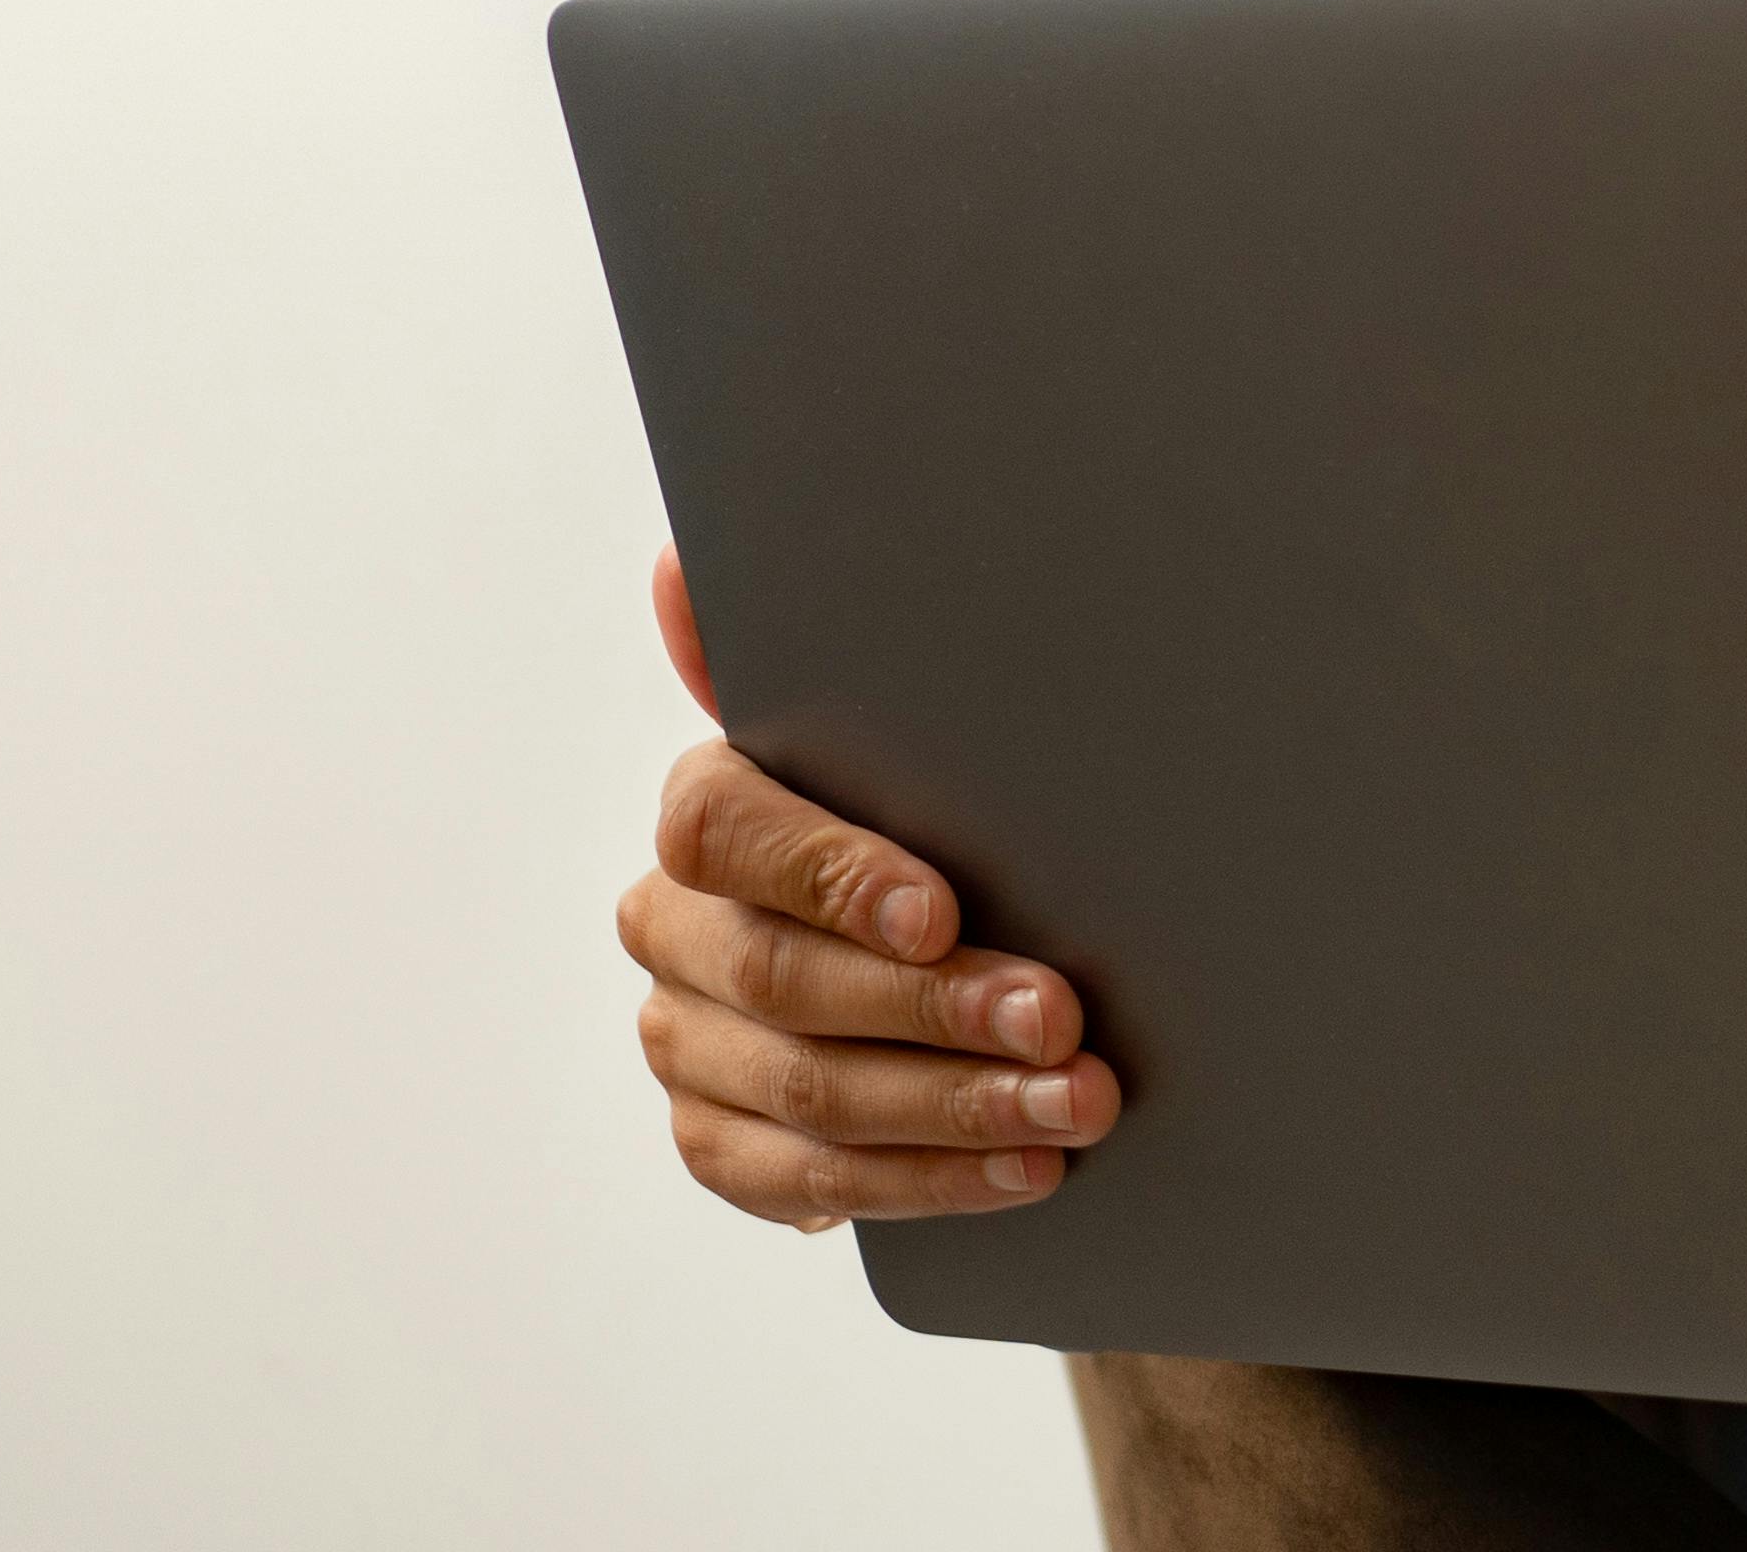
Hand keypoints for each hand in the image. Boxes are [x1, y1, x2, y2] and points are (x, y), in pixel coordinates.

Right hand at [616, 544, 1123, 1227]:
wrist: (925, 930)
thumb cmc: (925, 805)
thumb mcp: (896, 723)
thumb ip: (801, 654)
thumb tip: (684, 562)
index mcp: (705, 811)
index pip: (728, 836)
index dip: (832, 876)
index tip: (942, 910)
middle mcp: (672, 928)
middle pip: (787, 983)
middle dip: (938, 1012)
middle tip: (1061, 1023)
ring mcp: (686, 1044)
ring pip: (808, 1095)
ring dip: (955, 1110)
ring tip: (1074, 1108)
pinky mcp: (719, 1139)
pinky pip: (808, 1182)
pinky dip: (925, 1183)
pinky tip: (1020, 1174)